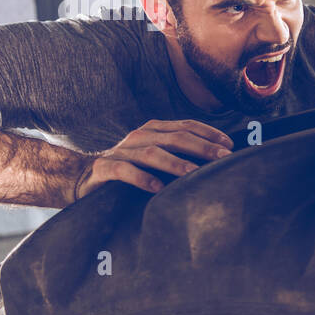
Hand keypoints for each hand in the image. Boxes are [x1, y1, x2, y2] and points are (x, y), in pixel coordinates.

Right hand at [73, 119, 234, 199]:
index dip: (209, 133)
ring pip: (152, 153)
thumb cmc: (131, 170)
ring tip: (195, 173)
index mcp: (153, 130)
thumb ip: (180, 154)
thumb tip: (218, 161)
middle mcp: (138, 137)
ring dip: (176, 163)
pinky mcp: (104, 168)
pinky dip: (142, 178)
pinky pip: (124, 171)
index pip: (185, 126)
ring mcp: (120, 151)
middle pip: (174, 138)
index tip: (230, 145)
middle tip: (224, 159)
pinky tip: (158, 188)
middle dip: (202, 147)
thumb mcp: (156, 158)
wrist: (85, 178)